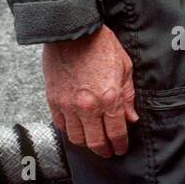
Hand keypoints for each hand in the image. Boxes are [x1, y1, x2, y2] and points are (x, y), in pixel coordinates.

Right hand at [42, 24, 138, 157]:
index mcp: (109, 97)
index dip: (120, 145)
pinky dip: (69, 131)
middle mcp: (88, 106)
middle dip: (105, 151)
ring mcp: (68, 105)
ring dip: (86, 143)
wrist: (72, 31)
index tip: (121, 149)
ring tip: (93, 141)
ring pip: (77, 138)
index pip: (116, 133)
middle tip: (109, 152)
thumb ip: (128, 95)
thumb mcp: (124, 66)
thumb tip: (131, 118)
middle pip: (96, 142)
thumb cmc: (100, 44)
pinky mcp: (53, 101)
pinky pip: (61, 126)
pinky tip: (77, 128)